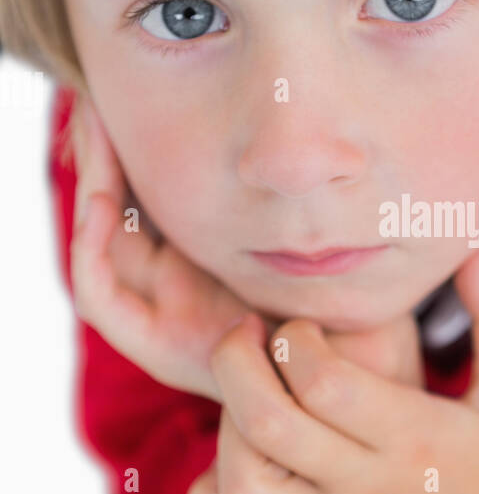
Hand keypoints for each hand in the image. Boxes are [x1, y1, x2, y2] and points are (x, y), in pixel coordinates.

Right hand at [68, 94, 424, 400]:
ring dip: (91, 184)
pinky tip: (105, 200)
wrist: (372, 399)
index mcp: (217, 264)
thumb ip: (329, 193)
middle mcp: (185, 288)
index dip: (132, 148)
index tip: (133, 95)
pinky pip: (102, 298)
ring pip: (101, 245)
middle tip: (96, 98)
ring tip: (93, 127)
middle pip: (119, 214)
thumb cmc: (372, 322)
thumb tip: (327, 124)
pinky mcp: (162, 348)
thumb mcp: (348, 241)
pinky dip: (91, 247)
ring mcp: (170, 318)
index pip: (155, 198)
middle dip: (102, 154)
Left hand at [187, 249, 478, 493]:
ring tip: (246, 400)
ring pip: (242, 487)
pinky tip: (229, 467)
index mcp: (415, 437)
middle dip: (235, 363)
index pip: (324, 382)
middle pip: (267, 426)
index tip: (303, 326)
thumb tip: (470, 251)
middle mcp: (367, 489)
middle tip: (246, 336)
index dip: (295, 339)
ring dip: (224, 430)